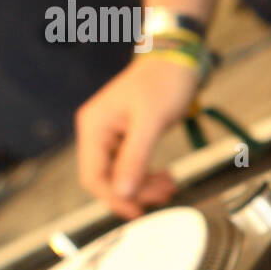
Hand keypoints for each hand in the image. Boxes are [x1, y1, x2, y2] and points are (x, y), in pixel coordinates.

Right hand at [76, 57, 199, 218]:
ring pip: (119, 173)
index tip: (139, 211)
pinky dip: (146, 174)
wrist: (177, 58)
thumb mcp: (151, 122)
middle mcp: (96, 131)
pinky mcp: (125, 135)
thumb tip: (123, 193)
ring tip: (170, 186)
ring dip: (143, 185)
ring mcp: (109, 133)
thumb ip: (135, 158)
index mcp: (94, 127)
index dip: (114, 198)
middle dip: (133, 191)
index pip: (93, 176)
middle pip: (105, 178)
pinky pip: (129, 164)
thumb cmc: (164, 82)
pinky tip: (164, 178)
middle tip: (165, 194)